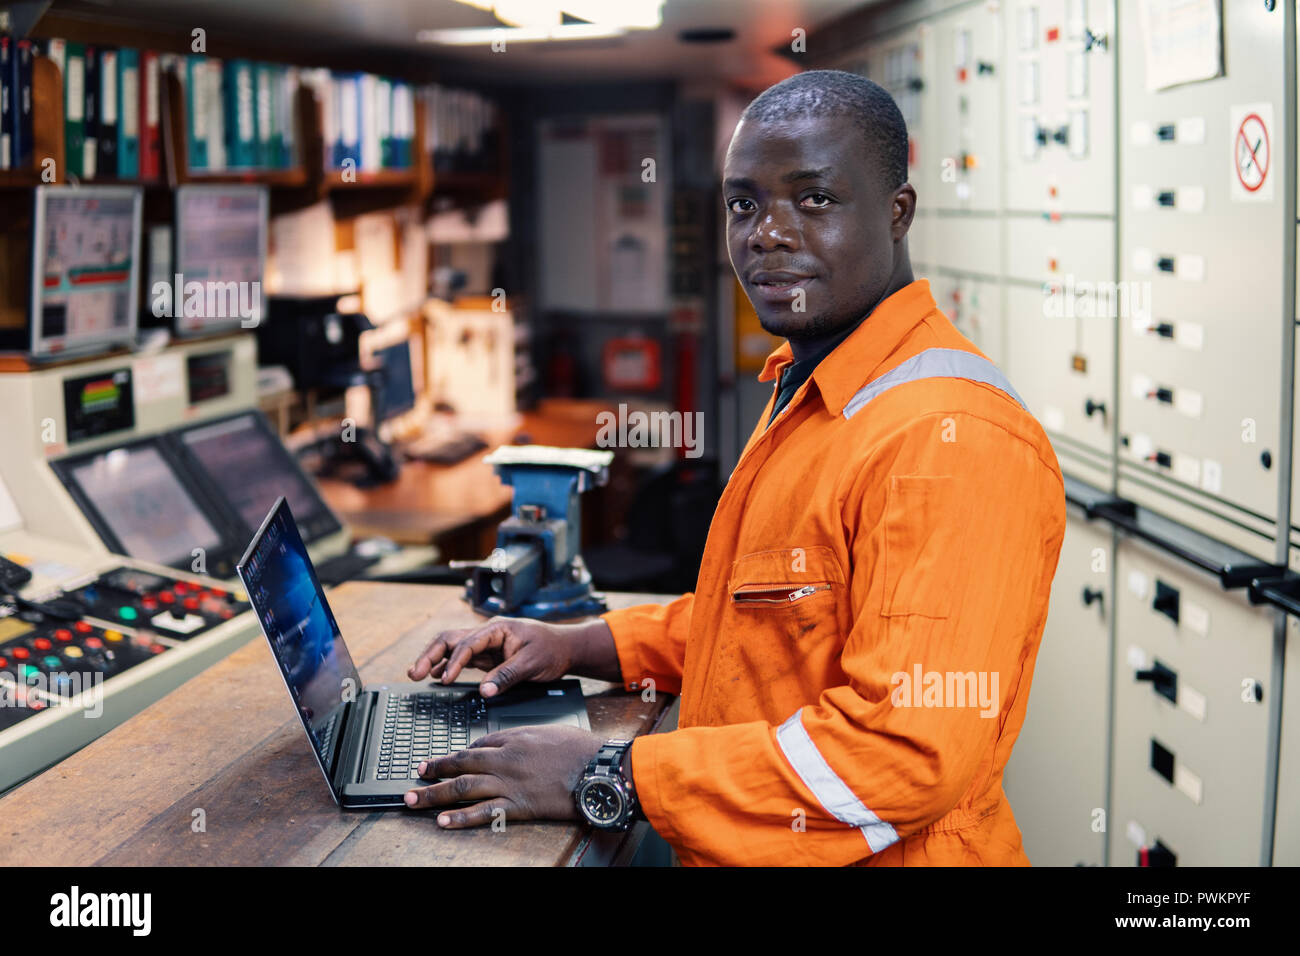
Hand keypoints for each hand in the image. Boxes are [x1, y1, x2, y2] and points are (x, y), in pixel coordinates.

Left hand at [403, 725, 605, 826]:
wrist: (596, 768)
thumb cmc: (578, 749)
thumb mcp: (546, 731)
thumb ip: (521, 737)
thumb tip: (503, 741)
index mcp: (512, 739)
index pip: (474, 746)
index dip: (452, 755)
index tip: (435, 761)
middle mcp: (504, 760)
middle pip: (460, 765)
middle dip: (434, 771)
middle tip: (415, 776)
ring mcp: (509, 784)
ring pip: (463, 788)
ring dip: (435, 795)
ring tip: (414, 800)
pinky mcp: (518, 806)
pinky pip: (484, 813)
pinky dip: (460, 818)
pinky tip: (443, 821)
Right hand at [406, 615, 621, 694]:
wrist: (567, 648)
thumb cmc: (552, 650)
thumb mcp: (531, 664)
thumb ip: (506, 676)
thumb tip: (484, 691)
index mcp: (497, 629)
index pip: (467, 643)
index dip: (454, 662)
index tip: (445, 680)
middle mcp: (488, 634)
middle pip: (451, 639)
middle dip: (430, 654)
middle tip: (414, 672)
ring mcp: (487, 645)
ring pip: (453, 648)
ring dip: (435, 659)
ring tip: (416, 674)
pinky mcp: (489, 656)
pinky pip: (463, 659)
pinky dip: (448, 666)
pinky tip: (437, 676)